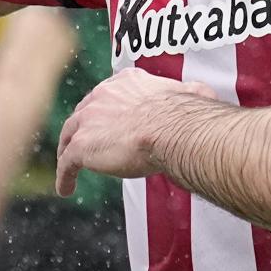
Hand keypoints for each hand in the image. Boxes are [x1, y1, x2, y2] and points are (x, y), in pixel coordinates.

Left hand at [56, 72, 215, 193]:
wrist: (169, 128)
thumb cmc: (183, 115)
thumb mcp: (192, 94)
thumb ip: (193, 92)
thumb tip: (206, 90)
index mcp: (126, 82)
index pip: (109, 93)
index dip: (107, 107)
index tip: (109, 119)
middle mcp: (102, 96)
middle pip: (84, 111)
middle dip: (83, 126)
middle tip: (87, 142)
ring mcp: (87, 120)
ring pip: (69, 135)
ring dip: (67, 149)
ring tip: (68, 166)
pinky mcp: (81, 145)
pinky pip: (67, 163)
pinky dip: (64, 175)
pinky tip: (65, 189)